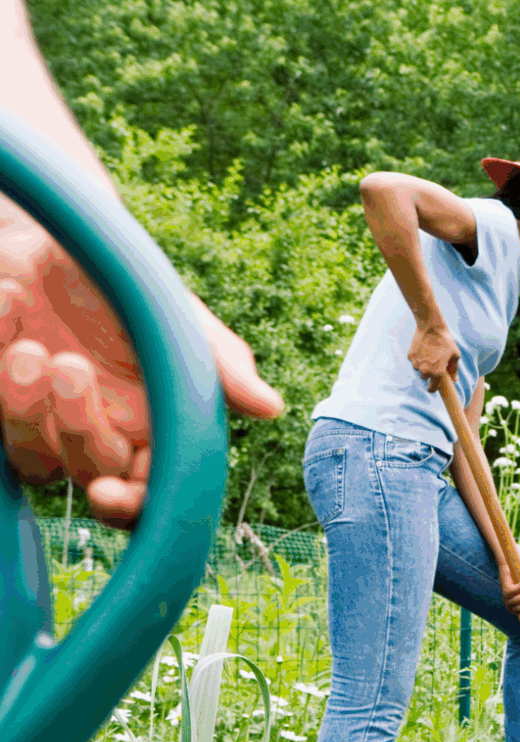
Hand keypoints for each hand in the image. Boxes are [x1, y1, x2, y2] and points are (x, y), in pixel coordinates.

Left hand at [0, 197, 282, 525]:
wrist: (59, 236)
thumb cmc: (126, 281)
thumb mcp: (177, 318)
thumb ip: (220, 364)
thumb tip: (271, 407)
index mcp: (157, 424)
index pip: (153, 490)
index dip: (134, 506)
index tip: (109, 493)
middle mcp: (102, 431)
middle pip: (91, 476)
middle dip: (77, 431)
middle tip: (71, 369)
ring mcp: (42, 419)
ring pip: (34, 460)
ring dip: (22, 407)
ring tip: (28, 347)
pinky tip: (8, 302)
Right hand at [410, 321, 458, 383]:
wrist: (431, 327)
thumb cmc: (445, 341)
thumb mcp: (455, 355)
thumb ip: (454, 369)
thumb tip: (454, 380)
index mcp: (437, 373)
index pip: (432, 389)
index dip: (433, 388)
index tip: (433, 386)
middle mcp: (425, 371)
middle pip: (425, 378)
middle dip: (429, 373)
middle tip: (434, 362)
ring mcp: (416, 364)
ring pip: (418, 370)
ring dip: (423, 365)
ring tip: (429, 354)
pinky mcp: (410, 356)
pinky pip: (414, 361)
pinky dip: (417, 358)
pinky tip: (423, 349)